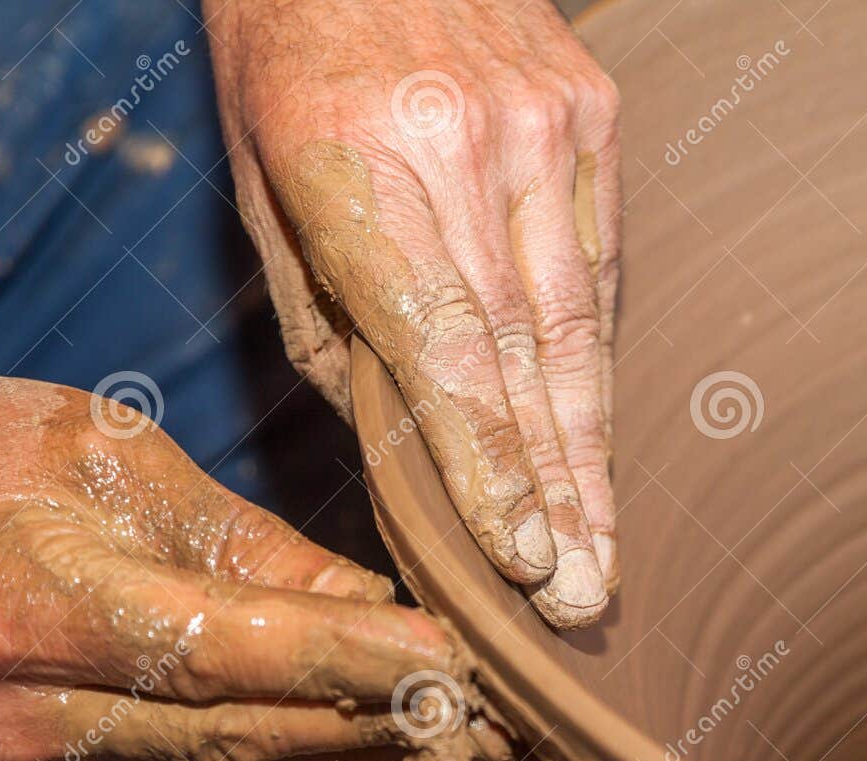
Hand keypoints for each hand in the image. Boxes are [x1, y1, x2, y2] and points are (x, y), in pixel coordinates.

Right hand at [0, 370, 503, 760]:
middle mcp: (26, 709)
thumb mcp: (130, 462)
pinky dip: (307, 745)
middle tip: (509, 718)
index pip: (214, 649)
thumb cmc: (3, 453)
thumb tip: (386, 613)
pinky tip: (391, 731)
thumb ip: (257, 554)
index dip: (344, 660)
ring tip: (482, 737)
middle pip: (238, 731)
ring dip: (363, 747)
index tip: (456, 660)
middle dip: (382, 720)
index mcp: (24, 604)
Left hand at [206, 0, 620, 627]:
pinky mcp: (593, 110)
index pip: (443, 346)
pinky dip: (595, 360)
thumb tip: (397, 440)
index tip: (525, 560)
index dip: (490, 463)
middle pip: (528, 355)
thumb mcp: (262, 187)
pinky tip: (599, 441)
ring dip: (592, 451)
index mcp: (358, 163)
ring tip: (604, 549)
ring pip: (579, 321)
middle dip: (560, 492)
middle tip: (586, 597)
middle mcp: (467, 145)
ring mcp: (546, 123)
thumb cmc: (282, 56)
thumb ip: (329, 319)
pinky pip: (598, 262)